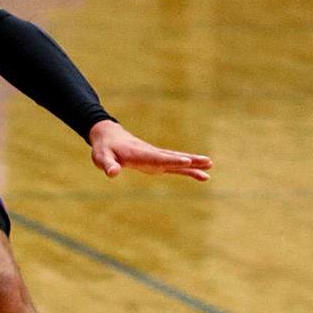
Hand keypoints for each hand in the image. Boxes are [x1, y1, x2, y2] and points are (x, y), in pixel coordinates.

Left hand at [88, 120, 212, 180]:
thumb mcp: (101, 158)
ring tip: (211, 166)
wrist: (109, 137)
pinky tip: (202, 176)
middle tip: (208, 162)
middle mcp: (151, 154)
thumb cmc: (104, 148)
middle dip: (190, 160)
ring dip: (194, 164)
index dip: (171, 160)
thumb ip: (107, 165)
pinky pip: (175, 166)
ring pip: (177, 160)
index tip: (186, 161)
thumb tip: (113, 173)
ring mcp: (156, 157)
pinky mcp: (157, 161)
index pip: (157, 157)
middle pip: (173, 157)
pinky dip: (188, 170)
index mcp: (139, 153)